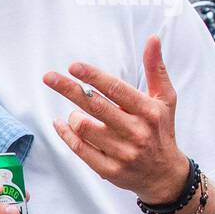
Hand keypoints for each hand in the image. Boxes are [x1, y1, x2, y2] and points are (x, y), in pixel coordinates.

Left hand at [44, 35, 188, 203]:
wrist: (164, 175)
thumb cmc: (161, 130)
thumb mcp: (165, 99)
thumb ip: (155, 69)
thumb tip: (152, 38)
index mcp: (149, 111)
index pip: (116, 89)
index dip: (93, 76)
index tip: (73, 66)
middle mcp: (137, 132)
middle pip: (95, 106)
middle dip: (69, 89)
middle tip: (49, 77)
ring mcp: (123, 153)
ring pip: (84, 127)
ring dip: (73, 117)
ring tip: (76, 113)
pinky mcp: (110, 170)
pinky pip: (79, 149)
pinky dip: (65, 134)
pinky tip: (59, 124)